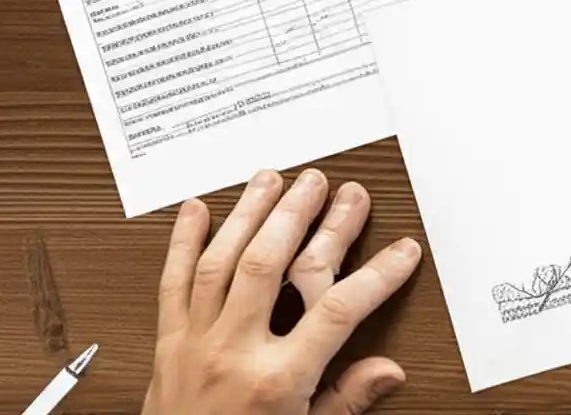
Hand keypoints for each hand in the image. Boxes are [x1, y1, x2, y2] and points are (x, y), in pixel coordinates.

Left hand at [142, 168, 421, 414]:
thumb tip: (389, 371)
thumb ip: (347, 401)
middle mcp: (234, 352)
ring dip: (250, 213)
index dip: (376, 276)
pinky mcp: (167, 344)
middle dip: (305, 218)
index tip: (403, 251)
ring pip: (223, 261)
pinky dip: (183, 243)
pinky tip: (197, 210)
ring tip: (273, 178)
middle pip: (273, 266)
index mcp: (276, 381)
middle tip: (330, 186)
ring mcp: (196, 343)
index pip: (337, 312)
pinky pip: (173, 283)